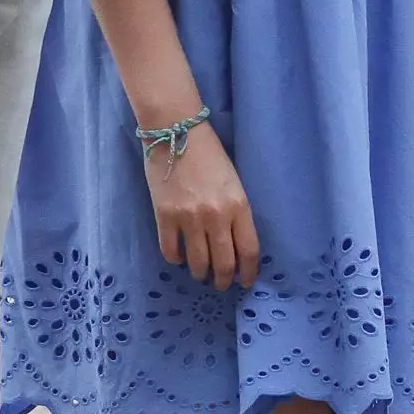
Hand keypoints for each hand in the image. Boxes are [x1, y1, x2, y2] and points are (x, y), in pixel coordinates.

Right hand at [145, 120, 259, 288]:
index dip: (248, 272)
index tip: (245, 281)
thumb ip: (235, 210)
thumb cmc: (209, 152)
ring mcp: (189, 218)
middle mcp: (216, 216)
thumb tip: (233, 240)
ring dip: (200, 273)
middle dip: (223, 279)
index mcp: (238, 205)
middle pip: (224, 263)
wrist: (175, 129)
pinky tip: (179, 257)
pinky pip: (171, 251)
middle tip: (221, 284)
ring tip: (201, 274)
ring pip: (198, 263)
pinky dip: (176, 259)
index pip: (248, 250)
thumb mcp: (233, 181)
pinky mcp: (164, 216)